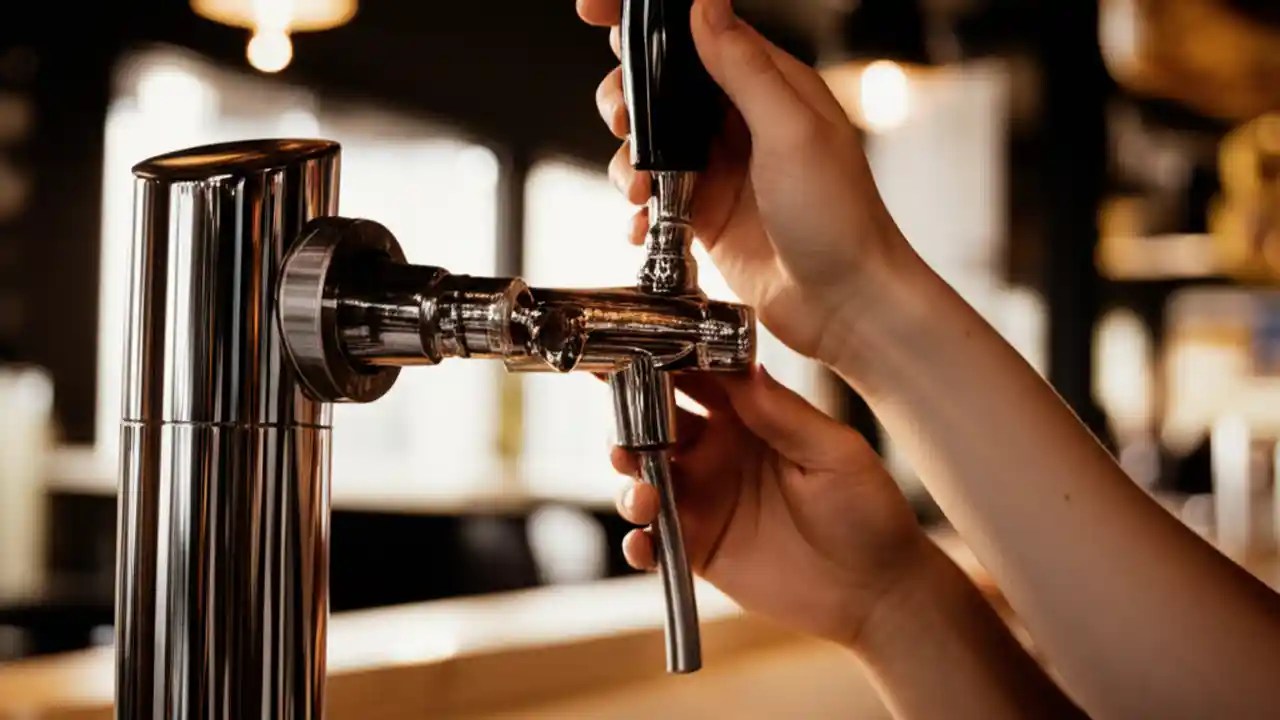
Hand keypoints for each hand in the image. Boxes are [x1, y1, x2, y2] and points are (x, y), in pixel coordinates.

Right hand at [578, 0, 914, 363]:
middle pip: (663, 86)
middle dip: (628, 97)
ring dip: (628, 162)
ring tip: (638, 189)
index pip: (700, 30)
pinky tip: (642, 225)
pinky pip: (654, 198)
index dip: (647, 21)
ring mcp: (721, 169)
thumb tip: (705, 5)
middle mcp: (742, 122)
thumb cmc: (840, 220)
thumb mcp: (791, 131)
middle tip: (622, 120)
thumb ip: (744, 67)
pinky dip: (637, 209)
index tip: (595, 10)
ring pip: (649, 143)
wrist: (845, 305)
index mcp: (770, 84)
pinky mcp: (706, 214)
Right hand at [612, 367, 928, 645]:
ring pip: (643, 480)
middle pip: (653, 426)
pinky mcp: (698, 547)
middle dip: (627, 424)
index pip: (695, 379)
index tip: (635, 355)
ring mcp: (705, 500)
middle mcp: (719, 452)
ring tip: (643, 498)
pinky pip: (653, 540)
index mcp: (749, 418)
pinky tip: (646, 545)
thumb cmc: (868, 512)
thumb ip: (783, 413)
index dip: (662, 364)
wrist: (876, 591)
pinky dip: (638, 542)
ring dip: (629, 483)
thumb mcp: (834, 452)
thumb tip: (742, 367)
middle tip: (624, 435)